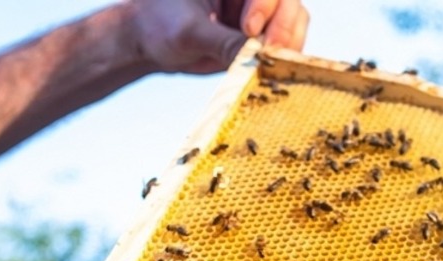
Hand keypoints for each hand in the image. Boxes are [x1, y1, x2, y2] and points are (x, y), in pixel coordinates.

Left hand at [125, 0, 309, 73]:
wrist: (149, 42)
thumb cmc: (160, 25)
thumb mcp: (190, 33)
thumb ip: (223, 43)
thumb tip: (255, 58)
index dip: (266, 5)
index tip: (250, 29)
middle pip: (288, 2)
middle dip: (284, 27)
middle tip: (269, 53)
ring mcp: (258, 13)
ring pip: (294, 20)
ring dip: (289, 43)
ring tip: (274, 64)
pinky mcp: (259, 37)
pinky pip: (284, 44)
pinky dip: (283, 58)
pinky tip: (275, 71)